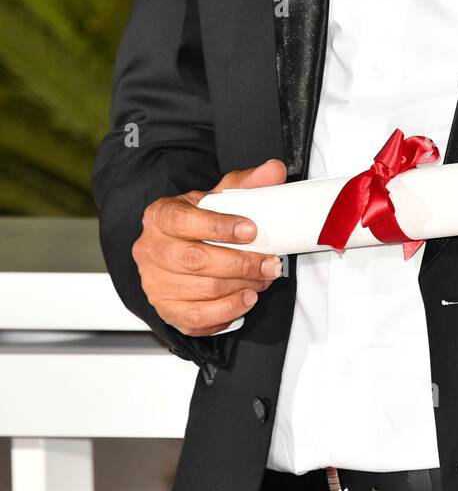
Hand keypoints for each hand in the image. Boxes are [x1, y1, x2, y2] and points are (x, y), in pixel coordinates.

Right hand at [133, 159, 287, 335]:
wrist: (174, 246)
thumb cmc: (195, 222)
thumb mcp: (216, 197)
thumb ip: (245, 184)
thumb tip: (274, 171)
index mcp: (160, 216)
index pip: (185, 221)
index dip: (219, 227)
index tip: (251, 230)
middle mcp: (151, 250)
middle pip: (196, 261)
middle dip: (241, 264)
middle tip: (269, 264)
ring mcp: (155, 283)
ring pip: (201, 292)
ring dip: (240, 288)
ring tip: (263, 280)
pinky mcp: (166, 309)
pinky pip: (197, 319)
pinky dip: (227, 312)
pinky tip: (245, 300)